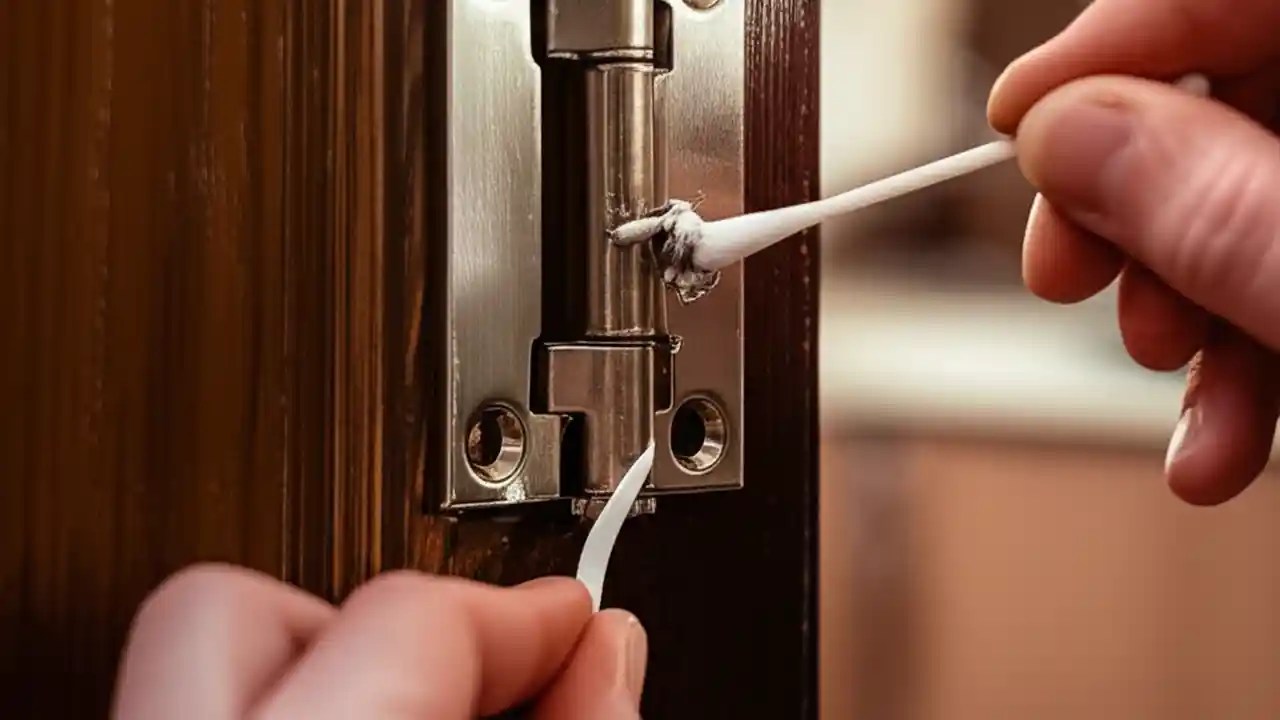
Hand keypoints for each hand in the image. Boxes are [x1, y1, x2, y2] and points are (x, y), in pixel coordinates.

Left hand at [112, 564, 646, 718]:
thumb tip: (608, 661)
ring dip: (339, 672)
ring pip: (208, 666)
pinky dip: (304, 718)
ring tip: (433, 709)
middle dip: (378, 615)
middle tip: (480, 658)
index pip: (404, 625)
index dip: (519, 607)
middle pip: (225, 611)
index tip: (576, 619)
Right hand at [988, 0, 1279, 504]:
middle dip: (1129, 197)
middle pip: (1223, 99)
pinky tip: (1213, 440)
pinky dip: (1241, 365)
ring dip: (1174, 304)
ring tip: (1153, 368)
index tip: (1015, 119)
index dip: (1108, 43)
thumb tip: (1068, 135)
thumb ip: (1220, 209)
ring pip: (1246, 204)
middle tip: (1065, 268)